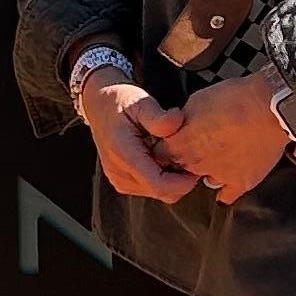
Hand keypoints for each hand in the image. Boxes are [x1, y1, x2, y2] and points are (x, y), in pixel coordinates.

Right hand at [79, 77, 197, 203]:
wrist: (100, 105)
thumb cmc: (121, 102)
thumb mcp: (141, 102)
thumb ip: (159, 117)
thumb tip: (177, 121)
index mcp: (124, 154)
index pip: (159, 185)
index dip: (183, 182)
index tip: (196, 166)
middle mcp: (119, 172)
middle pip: (162, 193)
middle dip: (181, 181)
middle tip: (188, 156)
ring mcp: (119, 180)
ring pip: (159, 194)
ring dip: (172, 179)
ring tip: (173, 154)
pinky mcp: (122, 182)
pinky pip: (150, 189)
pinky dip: (162, 179)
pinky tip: (162, 158)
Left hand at [154, 68, 295, 206]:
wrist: (269, 107)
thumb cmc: (233, 98)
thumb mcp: (197, 100)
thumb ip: (183, 119)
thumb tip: (181, 126)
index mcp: (182, 145)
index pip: (161, 153)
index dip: (167, 145)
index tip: (174, 139)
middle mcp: (196, 165)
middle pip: (181, 167)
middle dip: (184, 158)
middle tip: (199, 143)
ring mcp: (219, 176)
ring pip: (203, 179)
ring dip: (205, 170)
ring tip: (217, 155)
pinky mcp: (242, 182)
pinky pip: (228, 195)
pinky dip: (226, 190)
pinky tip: (226, 183)